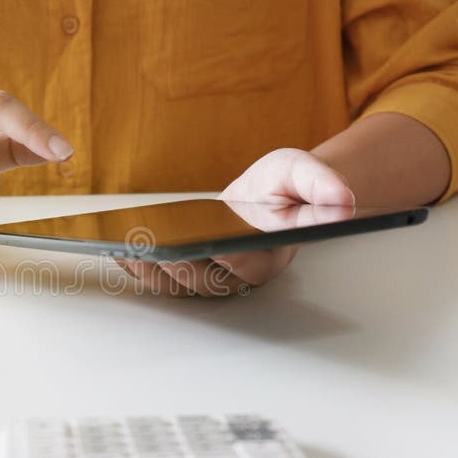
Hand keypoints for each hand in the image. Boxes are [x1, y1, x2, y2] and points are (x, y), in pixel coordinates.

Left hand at [117, 148, 354, 296]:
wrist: (267, 194)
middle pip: (205, 280)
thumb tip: (343, 199)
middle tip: (153, 251)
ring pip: (177, 284)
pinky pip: (158, 276)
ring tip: (124, 249)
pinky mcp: (186, 269)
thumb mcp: (303, 173)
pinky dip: (136, 267)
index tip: (212, 248)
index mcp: (268, 255)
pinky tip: (115, 249)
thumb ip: (321, 184)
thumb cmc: (283, 187)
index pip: (248, 263)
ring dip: (150, 271)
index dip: (230, 259)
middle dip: (178, 267)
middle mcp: (237, 274)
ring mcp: (210, 274)